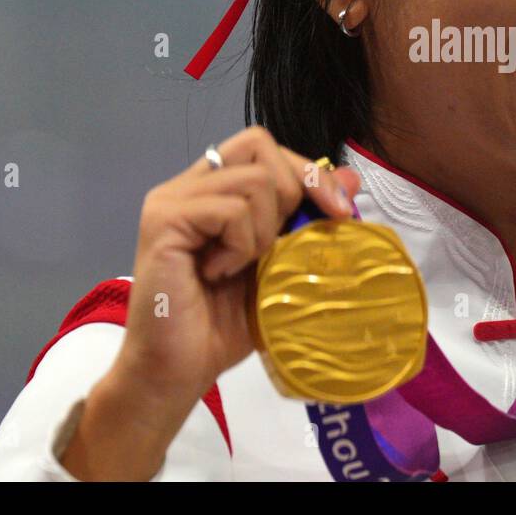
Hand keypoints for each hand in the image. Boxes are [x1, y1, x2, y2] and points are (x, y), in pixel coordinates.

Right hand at [117, 125, 360, 404]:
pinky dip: (241, 246)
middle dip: (291, 191)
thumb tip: (352, 178)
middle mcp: (188, 186)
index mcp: (213, 190)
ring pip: (251, 179)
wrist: (177, 371)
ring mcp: (171, 200)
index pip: (264, 147)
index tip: (338, 212)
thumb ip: (308, 218)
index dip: (307, 171)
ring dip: (264, 230)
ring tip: (242, 266)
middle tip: (279, 245)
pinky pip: (229, 210)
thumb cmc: (223, 326)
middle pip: (257, 143)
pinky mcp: (163, 220)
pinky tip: (219, 274)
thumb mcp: (282, 265)